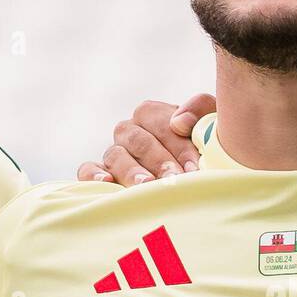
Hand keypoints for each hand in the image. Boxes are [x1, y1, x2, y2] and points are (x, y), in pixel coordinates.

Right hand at [78, 92, 215, 184]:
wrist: (201, 174)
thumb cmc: (204, 149)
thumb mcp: (209, 124)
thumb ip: (200, 110)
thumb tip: (179, 122)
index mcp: (151, 114)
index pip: (159, 123)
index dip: (178, 145)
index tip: (195, 167)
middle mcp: (129, 131)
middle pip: (138, 141)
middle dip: (159, 161)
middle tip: (175, 180)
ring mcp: (114, 153)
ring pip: (115, 156)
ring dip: (132, 171)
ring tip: (148, 186)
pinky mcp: (100, 173)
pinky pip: (87, 170)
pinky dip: (93, 175)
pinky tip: (107, 183)